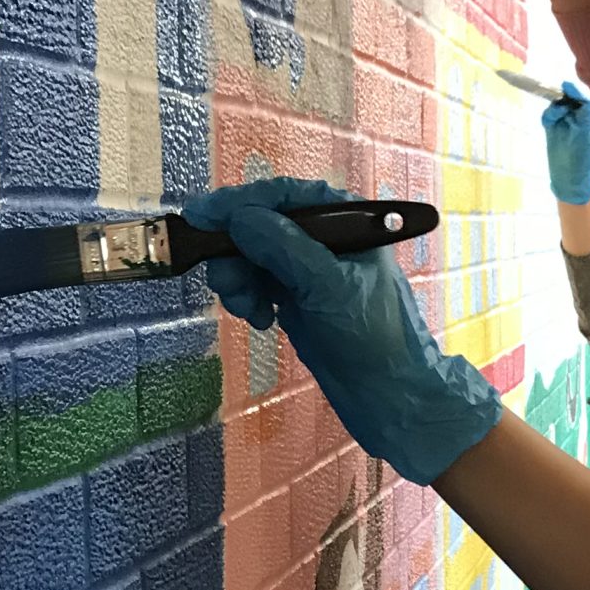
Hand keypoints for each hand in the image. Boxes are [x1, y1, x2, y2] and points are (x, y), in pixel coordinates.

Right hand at [183, 177, 499, 485]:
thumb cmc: (375, 339)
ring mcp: (309, 268)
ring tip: (248, 309)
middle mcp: (326, 237)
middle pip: (260, 224)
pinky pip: (256, 282)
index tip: (201, 216)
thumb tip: (240, 218)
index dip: (239, 203)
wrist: (388, 394)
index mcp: (346, 220)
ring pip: (252, 255)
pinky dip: (248, 298)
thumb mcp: (329, 287)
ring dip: (238, 278)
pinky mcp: (296, 296)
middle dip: (235, 250)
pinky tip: (262, 319)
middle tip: (226, 282)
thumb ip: (284, 248)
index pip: (283, 195)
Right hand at [542, 82, 589, 204]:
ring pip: (557, 106)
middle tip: (559, 100)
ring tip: (555, 118)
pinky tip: (549, 122)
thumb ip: (582, 110)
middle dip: (563, 98)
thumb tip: (578, 95)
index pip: (582, 99)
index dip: (574, 92)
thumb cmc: (583, 155)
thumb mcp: (587, 130)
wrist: (569, 176)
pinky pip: (549, 116)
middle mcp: (578, 117)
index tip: (566, 86)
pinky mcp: (552, 127)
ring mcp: (564, 121)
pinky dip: (549, 116)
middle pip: (568, 99)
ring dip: (555, 109)